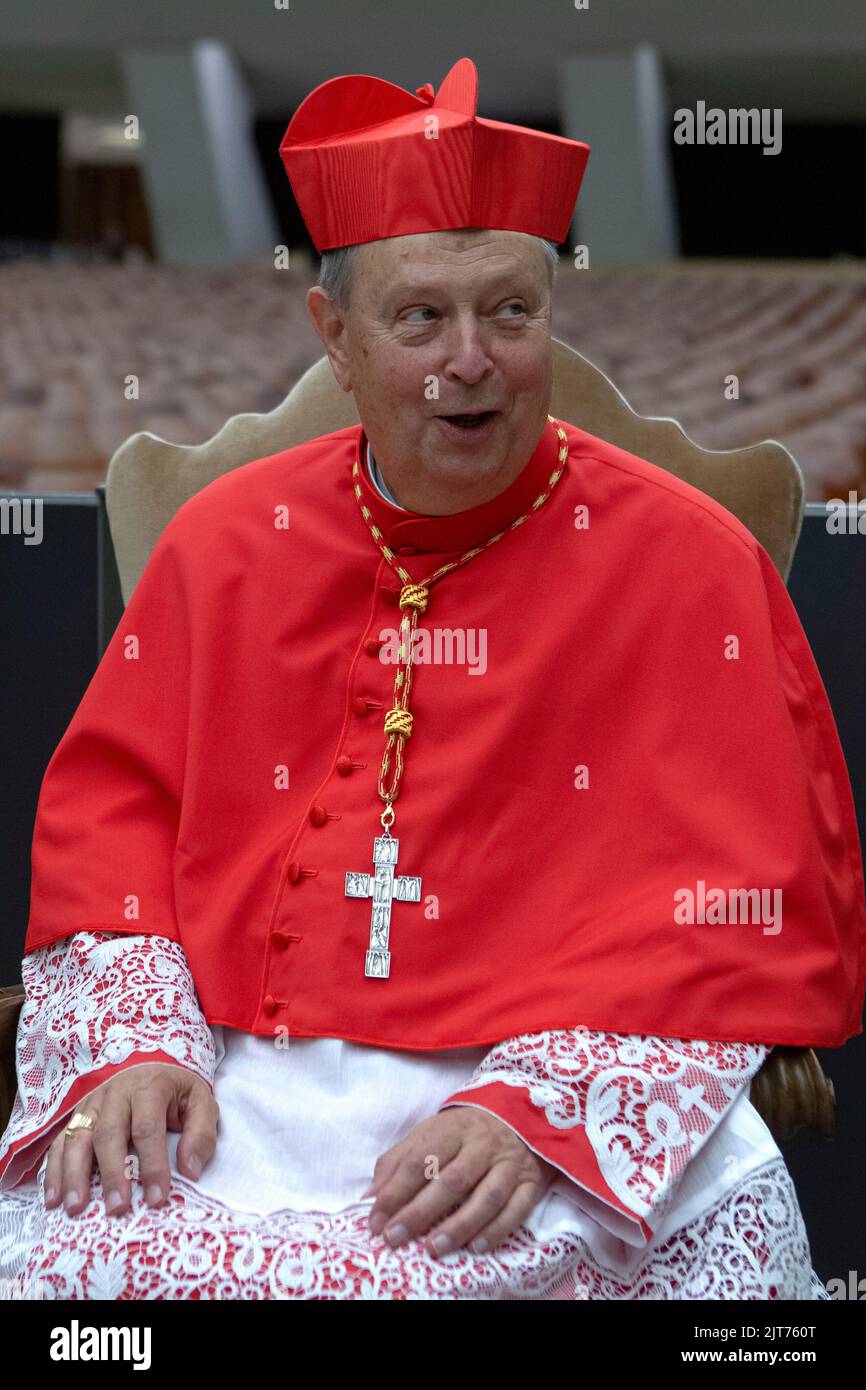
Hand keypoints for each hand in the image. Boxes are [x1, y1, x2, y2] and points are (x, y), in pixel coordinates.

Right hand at [43, 1064, 218, 1218]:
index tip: (156, 1198)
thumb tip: (190, 1171)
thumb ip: (200, 1134)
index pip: (148, 1129)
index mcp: (149, 1087)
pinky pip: (60, 1142)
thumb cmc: (177, 1090)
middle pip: (108, 1134)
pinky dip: (54, 1170)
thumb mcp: (201, 1102)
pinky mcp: (77, 1115)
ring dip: (74, 1175)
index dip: (152, 1165)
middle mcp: (116, 1093)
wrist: (153, 1062)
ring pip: (77, 1137)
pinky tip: (53, 1198)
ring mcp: (92, 1104)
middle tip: (117, 1208)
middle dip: (111, 1174)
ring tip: (75, 1207)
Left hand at [365, 1106, 558, 1257]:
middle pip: (452, 1180)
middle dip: (420, 1212)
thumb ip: (398, 1161)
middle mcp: (483, 1145)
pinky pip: (518, 1208)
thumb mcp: (430, 1133)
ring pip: (487, 1196)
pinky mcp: (532, 1182)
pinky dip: (497, 1229)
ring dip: (460, 1225)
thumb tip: (371, 1197)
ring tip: (434, 1248)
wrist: (522, 1113)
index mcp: (452, 1129)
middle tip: (395, 1238)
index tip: (376, 1221)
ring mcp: (510, 1163)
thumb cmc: (464, 1131)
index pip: (420, 1160)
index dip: (395, 1191)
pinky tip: (476, 1247)